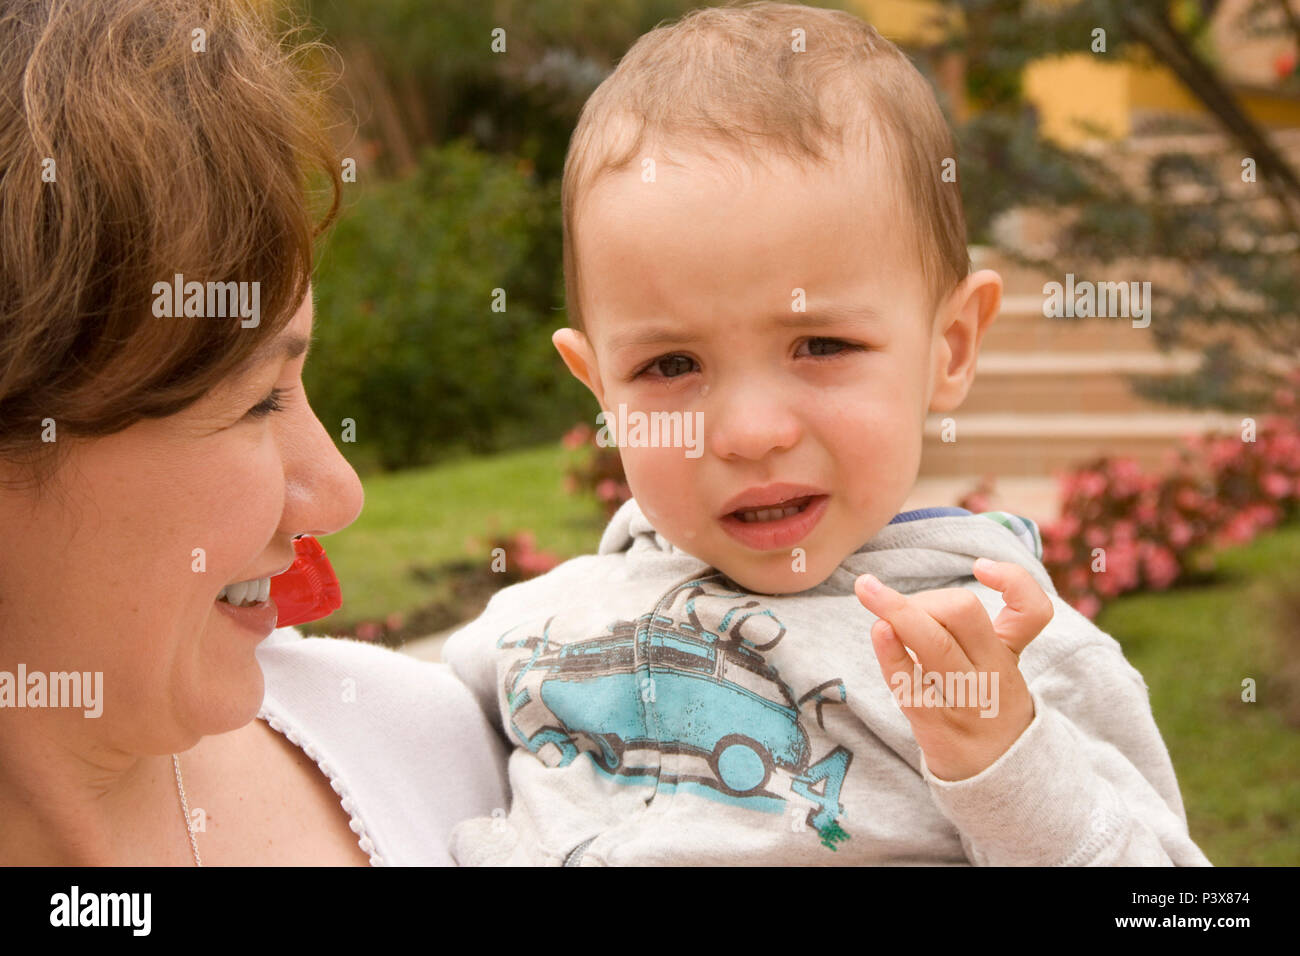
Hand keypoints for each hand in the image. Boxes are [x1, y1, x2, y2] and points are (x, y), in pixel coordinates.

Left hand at [854, 558, 1053, 781]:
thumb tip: (918, 596)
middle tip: (900, 608)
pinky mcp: (934, 724)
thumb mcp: (996, 664)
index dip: (1013, 579)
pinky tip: (877, 631)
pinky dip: (890, 653)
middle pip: (965, 613)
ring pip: (934, 644)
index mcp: (1008, 653)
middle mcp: (992, 673)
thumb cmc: (985, 705)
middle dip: (925, 597)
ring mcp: (964, 699)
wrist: (996, 779)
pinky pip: (910, 683)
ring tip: (866, 588)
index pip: (1033, 610)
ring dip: (896, 610)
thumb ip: (978, 627)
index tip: (980, 566)